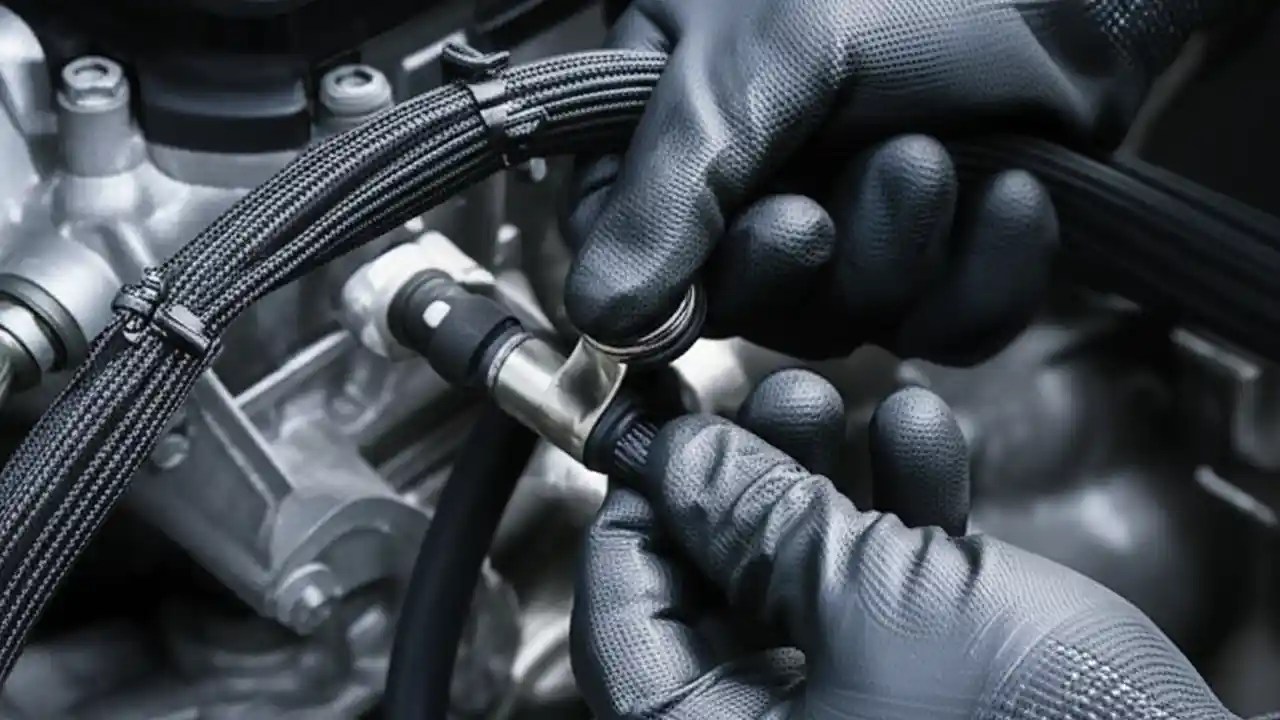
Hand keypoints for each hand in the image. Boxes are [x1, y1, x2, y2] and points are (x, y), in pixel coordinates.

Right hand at [566, 0, 1227, 362]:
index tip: (697, 285)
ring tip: (929, 156)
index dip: (666, 298)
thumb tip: (596, 313)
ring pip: (848, 323)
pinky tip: (1006, 196)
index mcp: (677, 136)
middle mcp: (756, 197)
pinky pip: (947, 329)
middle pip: (744, 309)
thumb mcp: (754, 65)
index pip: (627, 259)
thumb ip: (672, 188)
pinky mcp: (943, 267)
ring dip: (895, 249)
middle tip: (815, 211)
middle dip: (791, 261)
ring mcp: (852, 238)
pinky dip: (984, 277)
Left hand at [571, 369, 1235, 718]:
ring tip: (838, 398)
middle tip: (754, 403)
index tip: (655, 432)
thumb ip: (759, 522)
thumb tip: (681, 461)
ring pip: (805, 592)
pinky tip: (921, 438)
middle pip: (714, 599)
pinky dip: (901, 523)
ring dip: (825, 486)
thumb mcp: (876, 600)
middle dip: (743, 485)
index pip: (622, 627)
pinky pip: (888, 606)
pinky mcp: (936, 704)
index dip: (635, 512)